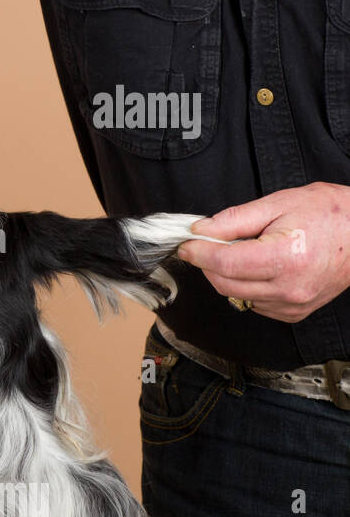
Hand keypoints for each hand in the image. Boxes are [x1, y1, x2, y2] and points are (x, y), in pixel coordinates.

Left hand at [177, 182, 349, 322]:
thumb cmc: (330, 213)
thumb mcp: (279, 203)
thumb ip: (234, 219)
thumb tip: (201, 229)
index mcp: (286, 257)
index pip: (225, 263)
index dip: (199, 253)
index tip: (186, 244)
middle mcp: (290, 287)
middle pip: (225, 283)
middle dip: (209, 263)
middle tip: (208, 243)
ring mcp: (294, 304)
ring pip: (236, 295)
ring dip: (227, 275)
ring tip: (244, 251)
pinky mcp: (295, 313)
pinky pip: (254, 304)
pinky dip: (247, 287)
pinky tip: (261, 268)